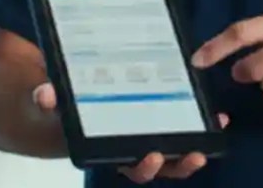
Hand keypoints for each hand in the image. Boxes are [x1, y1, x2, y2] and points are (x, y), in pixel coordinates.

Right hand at [33, 83, 228, 182]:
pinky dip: (201, 130)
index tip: (152, 155)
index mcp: (107, 151)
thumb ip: (46, 101)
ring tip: (208, 145)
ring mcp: (146, 142)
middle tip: (190, 154)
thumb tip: (44, 94)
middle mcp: (129, 152)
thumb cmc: (59, 110)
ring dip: (192, 154)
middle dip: (176, 163)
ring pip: (174, 157)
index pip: (129, 165)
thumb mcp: (49, 106)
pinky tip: (218, 119)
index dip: (143, 166)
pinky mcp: (158, 128)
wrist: (61, 108)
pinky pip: (181, 134)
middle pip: (159, 168)